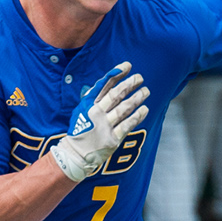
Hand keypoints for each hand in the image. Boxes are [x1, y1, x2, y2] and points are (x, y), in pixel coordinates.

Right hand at [50, 62, 148, 182]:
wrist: (75, 154)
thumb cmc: (81, 130)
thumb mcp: (82, 110)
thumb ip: (93, 97)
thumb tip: (106, 82)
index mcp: (89, 105)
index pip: (104, 85)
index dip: (116, 74)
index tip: (128, 66)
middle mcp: (97, 113)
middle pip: (115, 95)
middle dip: (129, 84)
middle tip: (140, 78)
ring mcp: (105, 126)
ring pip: (123, 109)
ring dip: (136, 98)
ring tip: (146, 91)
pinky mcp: (112, 139)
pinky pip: (127, 125)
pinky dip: (137, 117)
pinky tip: (145, 109)